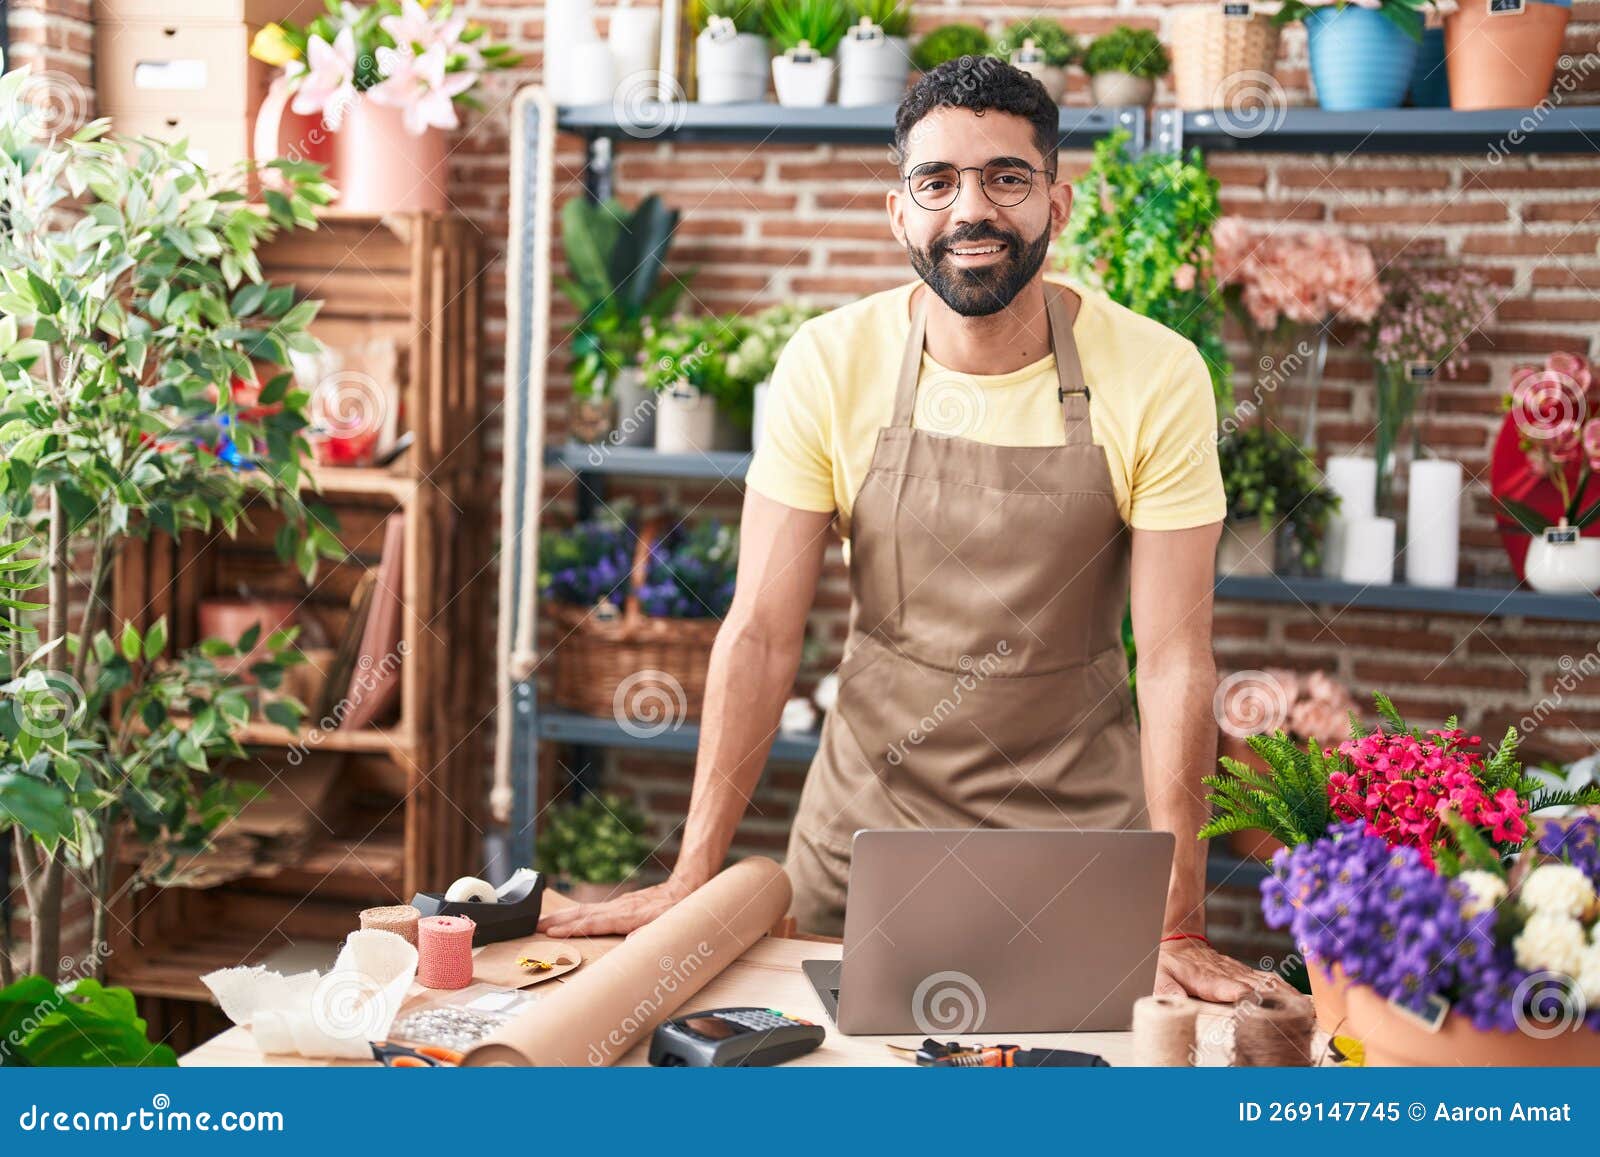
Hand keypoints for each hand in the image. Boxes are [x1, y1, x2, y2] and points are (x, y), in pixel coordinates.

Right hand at [537, 875, 698, 937]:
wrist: (690, 884)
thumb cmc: (681, 908)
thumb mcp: (671, 925)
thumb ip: (651, 934)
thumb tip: (630, 945)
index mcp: (628, 915)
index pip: (594, 922)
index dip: (572, 928)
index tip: (551, 931)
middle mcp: (621, 908)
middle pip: (583, 913)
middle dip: (558, 919)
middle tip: (534, 925)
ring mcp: (622, 904)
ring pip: (587, 910)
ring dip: (565, 915)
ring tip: (545, 921)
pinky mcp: (625, 903)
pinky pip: (597, 909)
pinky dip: (580, 913)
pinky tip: (575, 917)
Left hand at [1154, 937, 1295, 1003]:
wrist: (1176, 940)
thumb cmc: (1167, 964)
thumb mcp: (1159, 976)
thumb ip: (1167, 990)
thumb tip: (1176, 1003)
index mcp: (1208, 979)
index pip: (1232, 988)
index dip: (1248, 997)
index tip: (1264, 1008)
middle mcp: (1228, 974)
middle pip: (1258, 988)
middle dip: (1279, 1002)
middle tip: (1299, 1016)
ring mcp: (1238, 971)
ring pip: (1267, 982)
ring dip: (1288, 995)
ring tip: (1307, 1010)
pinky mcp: (1244, 971)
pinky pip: (1268, 978)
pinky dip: (1286, 988)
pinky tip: (1300, 998)